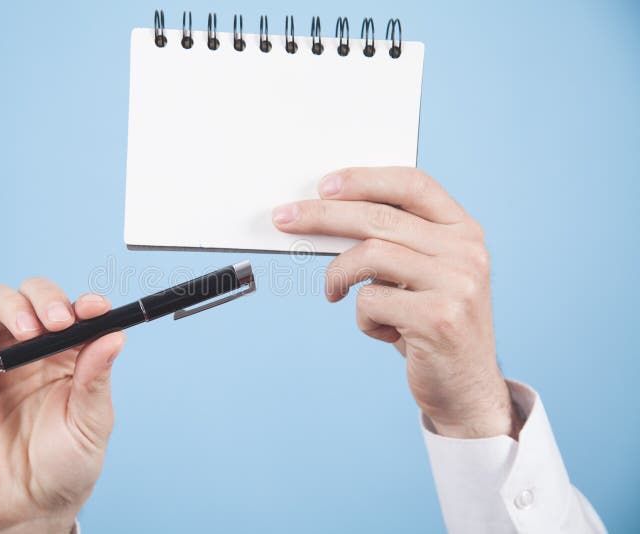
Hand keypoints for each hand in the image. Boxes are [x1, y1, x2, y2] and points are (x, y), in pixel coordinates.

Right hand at [0, 279, 125, 532]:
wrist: (27, 506)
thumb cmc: (65, 465)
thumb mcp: (90, 423)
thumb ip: (96, 378)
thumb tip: (116, 335)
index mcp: (72, 353)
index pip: (77, 312)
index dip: (86, 303)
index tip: (95, 308)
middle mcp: (35, 347)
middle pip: (33, 295)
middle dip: (45, 298)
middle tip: (58, 321)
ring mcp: (0, 355)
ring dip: (11, 306)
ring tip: (27, 333)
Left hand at [273, 167, 516, 438]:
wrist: (466, 388)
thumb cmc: (432, 326)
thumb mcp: (422, 275)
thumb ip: (394, 242)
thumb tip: (328, 215)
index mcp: (464, 232)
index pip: (413, 184)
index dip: (365, 179)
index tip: (324, 185)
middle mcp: (466, 252)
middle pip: (379, 216)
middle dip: (322, 214)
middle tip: (283, 218)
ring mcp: (457, 284)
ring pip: (369, 255)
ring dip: (338, 275)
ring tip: (335, 293)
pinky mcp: (439, 319)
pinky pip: (370, 301)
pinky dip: (363, 318)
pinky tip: (384, 331)